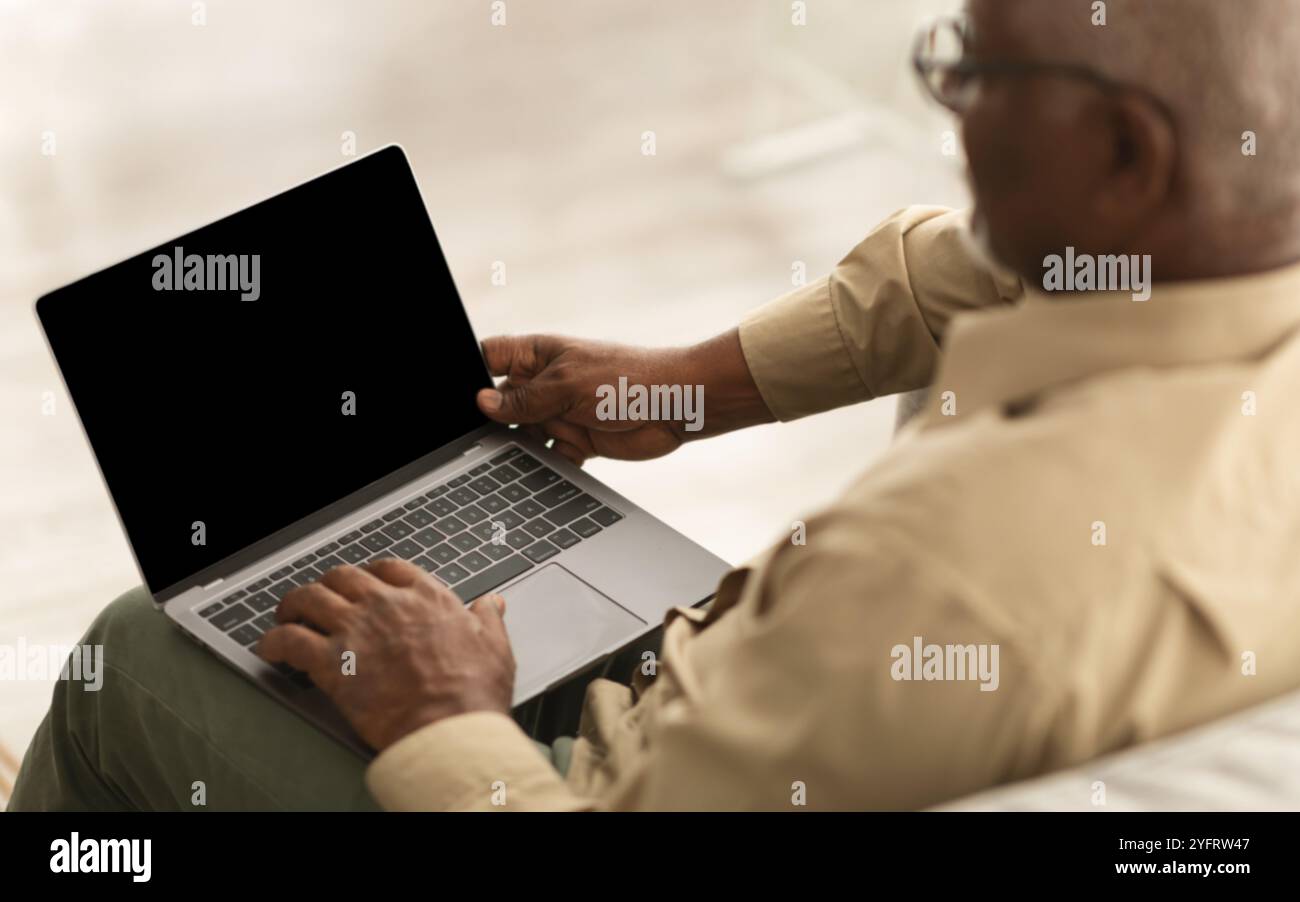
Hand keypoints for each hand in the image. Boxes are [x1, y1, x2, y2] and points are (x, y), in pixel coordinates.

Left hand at [256, 559, 514, 750]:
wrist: (448, 727)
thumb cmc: (472, 692)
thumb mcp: (494, 645)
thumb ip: (488, 618)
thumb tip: (491, 603)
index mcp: (425, 598)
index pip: (389, 569)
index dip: (372, 574)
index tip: (365, 584)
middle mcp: (385, 605)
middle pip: (342, 577)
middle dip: (327, 585)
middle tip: (320, 598)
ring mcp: (355, 630)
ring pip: (308, 599)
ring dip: (292, 605)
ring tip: (285, 615)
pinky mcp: (331, 663)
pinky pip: (288, 640)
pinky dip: (273, 642)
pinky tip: (270, 649)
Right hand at [476, 330, 772, 464]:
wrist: (675, 407)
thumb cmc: (627, 378)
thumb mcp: (567, 385)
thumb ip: (525, 398)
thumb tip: (481, 402)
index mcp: (538, 356)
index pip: (491, 357)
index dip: (470, 373)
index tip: (453, 395)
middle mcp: (544, 384)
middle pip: (501, 401)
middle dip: (489, 418)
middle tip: (472, 438)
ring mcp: (559, 413)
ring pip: (521, 433)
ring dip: (514, 446)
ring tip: (496, 460)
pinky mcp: (575, 441)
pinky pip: (547, 457)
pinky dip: (539, 466)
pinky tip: (526, 476)